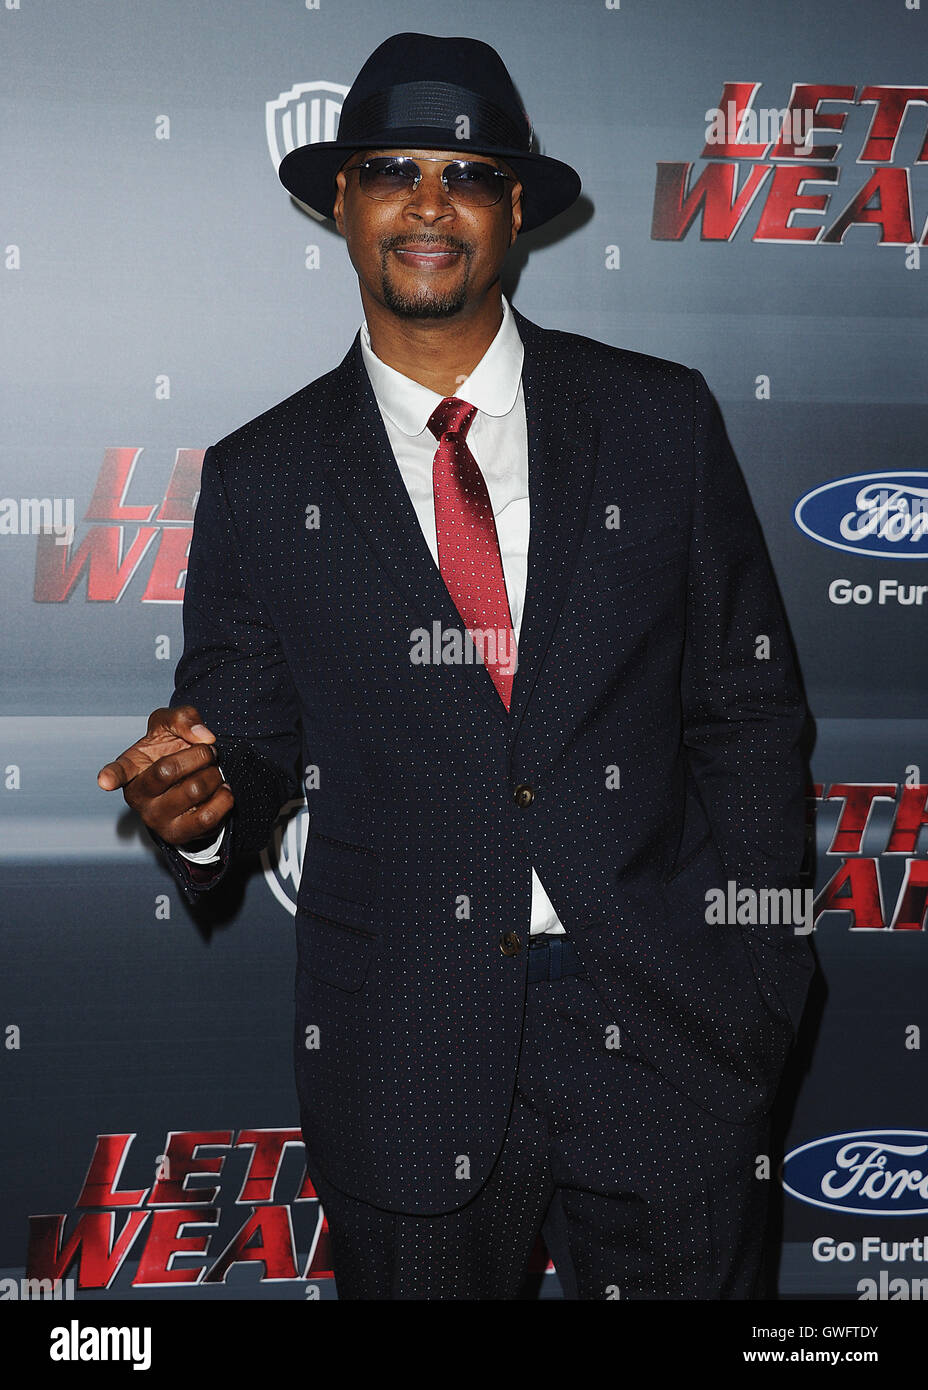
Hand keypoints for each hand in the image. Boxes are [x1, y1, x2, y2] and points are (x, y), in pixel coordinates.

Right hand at [96, 705, 234, 845]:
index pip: (118, 771)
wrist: (192, 780)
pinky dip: (223, 798)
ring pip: (194, 791)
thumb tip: (203, 736)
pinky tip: (220, 791)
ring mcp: (156, 819)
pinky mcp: (178, 835)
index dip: (111, 776)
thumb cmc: (172, 749)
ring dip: (214, 775)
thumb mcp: (172, 725)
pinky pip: (209, 817)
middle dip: (199, 754)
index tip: (105, 781)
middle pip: (168, 770)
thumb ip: (183, 718)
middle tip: (207, 752)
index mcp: (131, 767)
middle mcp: (138, 796)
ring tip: (213, 772)